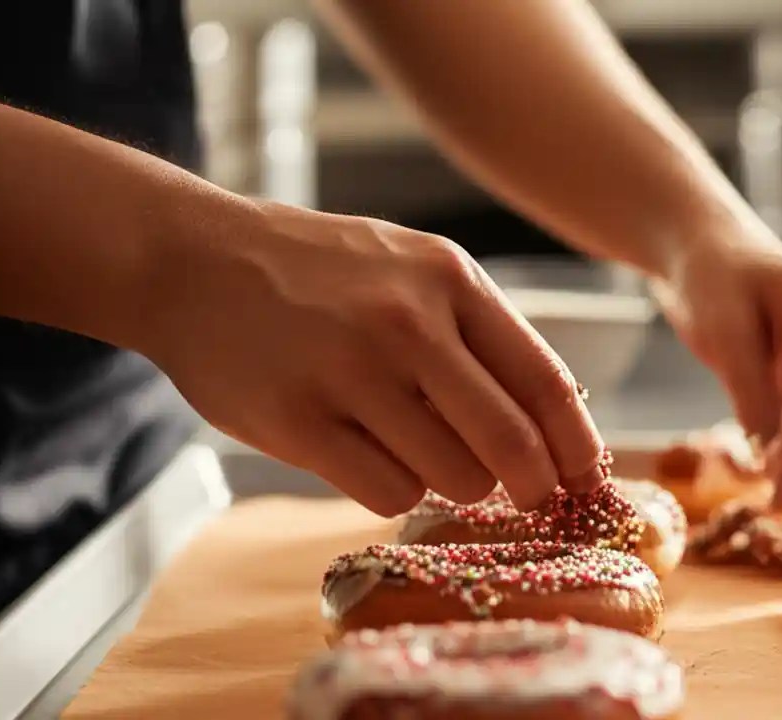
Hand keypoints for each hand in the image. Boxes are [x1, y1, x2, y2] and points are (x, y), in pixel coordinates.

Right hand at [142, 199, 605, 514]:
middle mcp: (408, 323)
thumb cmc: (317, 274)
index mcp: (449, 279)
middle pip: (510, 444)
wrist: (194, 261)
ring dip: (448, 480)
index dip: (577, 444)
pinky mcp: (298, 422)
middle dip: (532, 485)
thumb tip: (552, 424)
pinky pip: (386, 492)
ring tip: (412, 443)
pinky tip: (363, 451)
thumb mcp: (410, 267)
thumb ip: (478, 333)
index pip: (545, 382)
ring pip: (452, 478)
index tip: (587, 479)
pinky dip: (389, 487)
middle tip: (528, 497)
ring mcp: (350, 373)